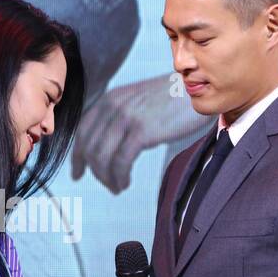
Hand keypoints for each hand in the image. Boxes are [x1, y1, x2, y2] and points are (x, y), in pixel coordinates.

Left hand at [71, 75, 213, 192]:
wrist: (200, 89)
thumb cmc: (174, 98)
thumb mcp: (140, 101)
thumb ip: (121, 116)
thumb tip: (109, 143)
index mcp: (111, 98)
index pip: (83, 131)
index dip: (77, 155)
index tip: (77, 172)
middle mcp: (113, 106)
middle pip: (89, 147)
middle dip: (94, 171)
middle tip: (107, 185)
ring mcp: (127, 118)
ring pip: (102, 157)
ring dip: (107, 178)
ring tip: (117, 187)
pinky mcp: (142, 131)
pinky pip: (120, 162)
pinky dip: (119, 177)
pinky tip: (125, 183)